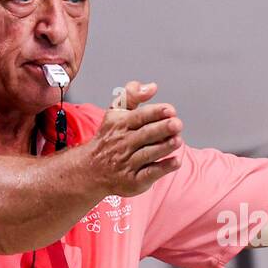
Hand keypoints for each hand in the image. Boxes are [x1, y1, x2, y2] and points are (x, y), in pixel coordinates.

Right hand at [81, 80, 183, 196]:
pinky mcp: (134, 180)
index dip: (155, 112)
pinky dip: (163, 168)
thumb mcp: (115, 112)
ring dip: (164, 147)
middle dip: (162, 129)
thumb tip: (152, 86)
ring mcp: (128, 163)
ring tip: (178, 140)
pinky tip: (176, 161)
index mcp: (120, 125)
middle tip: (177, 124)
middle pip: (145, 135)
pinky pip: (150, 173)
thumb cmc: (109, 138)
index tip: (170, 110)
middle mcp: (123, 143)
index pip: (139, 116)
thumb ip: (132, 95)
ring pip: (148, 153)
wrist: (90, 170)